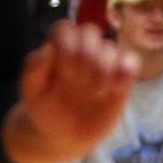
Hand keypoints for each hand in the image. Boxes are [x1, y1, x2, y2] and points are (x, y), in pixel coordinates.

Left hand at [19, 21, 139, 162]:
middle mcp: (83, 50)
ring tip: (92, 93)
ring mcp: (104, 64)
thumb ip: (33, 68)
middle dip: (84, 55)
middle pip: (91, 33)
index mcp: (58, 47)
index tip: (61, 69)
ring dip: (101, 68)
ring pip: (110, 48)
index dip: (65, 42)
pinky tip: (114, 88)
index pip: (66, 28)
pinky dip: (126, 69)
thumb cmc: (45, 107)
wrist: (63, 134)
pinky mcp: (122, 81)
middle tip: (75, 81)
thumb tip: (46, 48)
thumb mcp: (31, 90)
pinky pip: (131, 64)